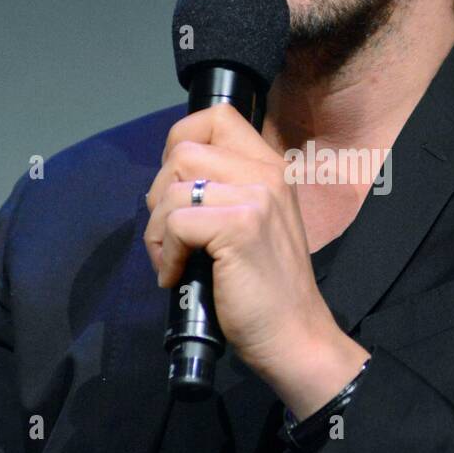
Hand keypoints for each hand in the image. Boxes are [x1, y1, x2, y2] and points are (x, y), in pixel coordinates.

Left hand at [143, 104, 366, 411]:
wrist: (295, 335)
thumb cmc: (266, 288)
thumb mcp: (255, 221)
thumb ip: (226, 189)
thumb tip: (169, 177)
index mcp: (270, 166)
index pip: (214, 116)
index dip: (179, 143)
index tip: (177, 188)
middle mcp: (266, 173)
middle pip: (181, 150)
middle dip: (158, 196)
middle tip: (172, 237)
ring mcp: (255, 197)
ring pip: (172, 187)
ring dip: (158, 230)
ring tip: (174, 261)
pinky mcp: (240, 227)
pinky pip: (177, 222)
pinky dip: (167, 254)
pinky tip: (179, 276)